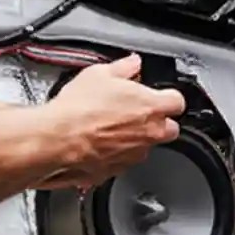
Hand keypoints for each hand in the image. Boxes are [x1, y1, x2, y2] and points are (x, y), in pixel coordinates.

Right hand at [45, 54, 184, 186]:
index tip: (157, 95)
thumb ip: (123, 68)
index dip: (167, 97)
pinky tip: (97, 143)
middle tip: (135, 112)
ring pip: (145, 147)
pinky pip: (123, 161)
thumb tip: (131, 64)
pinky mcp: (116, 171)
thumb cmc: (78, 109)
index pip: (177, 102)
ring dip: (135, 139)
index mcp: (151, 106)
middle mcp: (149, 133)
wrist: (57, 140)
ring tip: (109, 128)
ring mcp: (134, 155)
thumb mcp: (99, 74)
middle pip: (169, 129)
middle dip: (157, 122)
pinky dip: (115, 154)